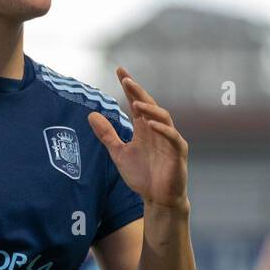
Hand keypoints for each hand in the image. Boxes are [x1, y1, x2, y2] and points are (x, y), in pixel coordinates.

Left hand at [88, 67, 188, 209]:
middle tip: (126, 79)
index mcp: (144, 128)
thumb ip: (107, 135)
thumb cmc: (142, 176)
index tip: (119, 70)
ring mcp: (170, 140)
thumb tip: (91, 115)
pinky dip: (162, 130)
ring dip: (150, 108)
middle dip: (138, 91)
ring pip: (163, 117)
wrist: (158, 199)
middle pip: (149, 104)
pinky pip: (172, 137)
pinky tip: (150, 124)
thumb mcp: (118, 154)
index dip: (129, 87)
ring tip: (136, 102)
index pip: (136, 102)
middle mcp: (157, 129)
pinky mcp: (178, 153)